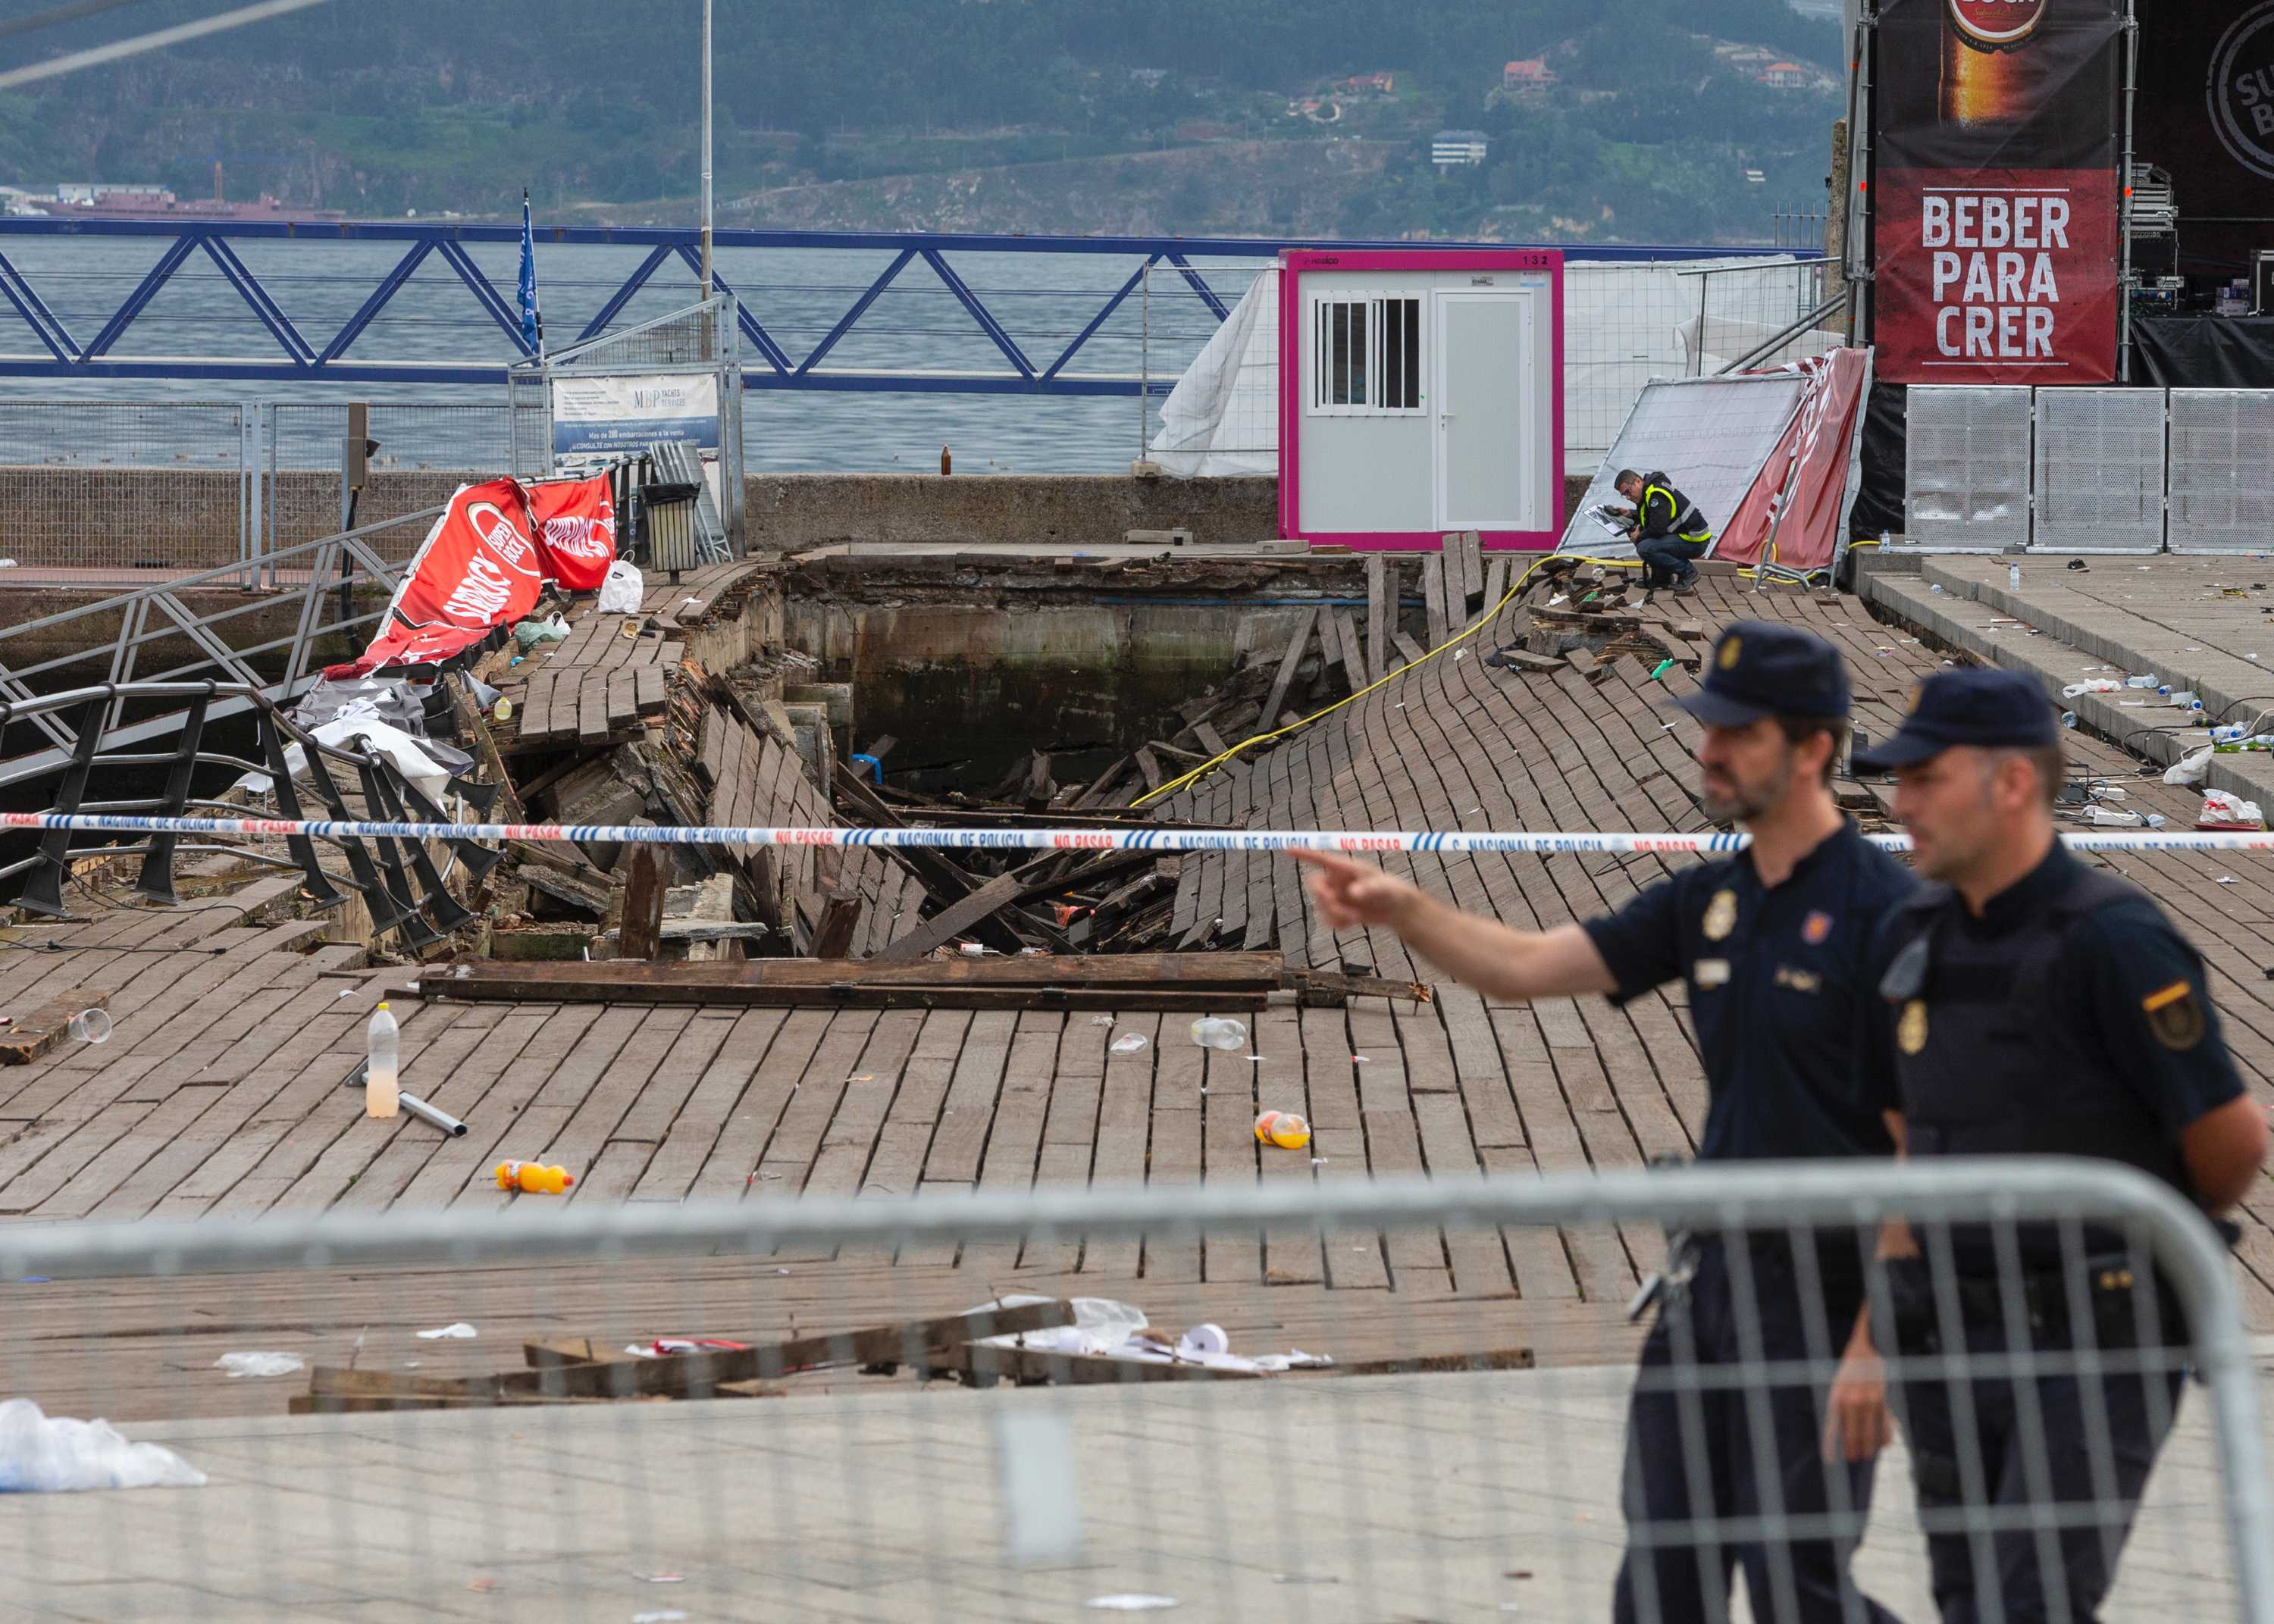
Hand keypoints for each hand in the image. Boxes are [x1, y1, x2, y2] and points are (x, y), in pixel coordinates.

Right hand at [1290, 850, 1422, 931]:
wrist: (1396, 909)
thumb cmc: (1392, 891)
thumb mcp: (1384, 888)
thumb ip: (1369, 889)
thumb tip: (1353, 893)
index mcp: (1345, 868)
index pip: (1321, 858)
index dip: (1303, 854)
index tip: (1287, 848)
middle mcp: (1337, 880)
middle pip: (1314, 885)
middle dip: (1322, 896)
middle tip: (1335, 903)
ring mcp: (1336, 896)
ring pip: (1320, 906)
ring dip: (1335, 914)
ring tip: (1356, 917)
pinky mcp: (1338, 911)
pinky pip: (1327, 919)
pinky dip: (1337, 923)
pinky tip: (1353, 922)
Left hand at [1822, 1344, 1893, 1463]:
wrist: (1864, 1347)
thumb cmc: (1849, 1370)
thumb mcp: (1839, 1385)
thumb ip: (1841, 1406)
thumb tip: (1841, 1429)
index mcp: (1836, 1397)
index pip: (1832, 1427)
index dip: (1830, 1445)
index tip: (1830, 1460)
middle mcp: (1850, 1400)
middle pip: (1852, 1432)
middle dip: (1852, 1447)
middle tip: (1853, 1458)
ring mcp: (1866, 1400)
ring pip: (1869, 1429)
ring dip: (1869, 1444)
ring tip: (1868, 1454)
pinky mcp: (1880, 1398)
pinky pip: (1882, 1421)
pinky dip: (1884, 1433)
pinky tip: (1884, 1443)